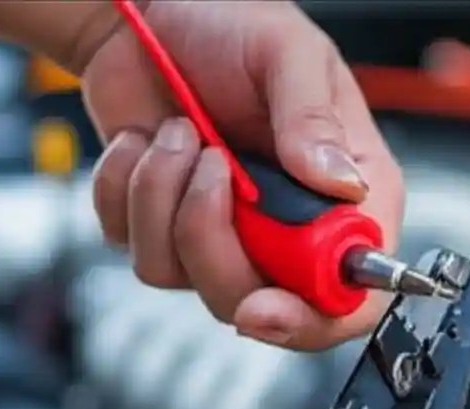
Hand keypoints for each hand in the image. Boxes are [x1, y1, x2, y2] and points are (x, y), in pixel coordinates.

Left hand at [80, 1, 404, 350]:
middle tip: (213, 168)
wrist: (147, 14)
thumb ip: (313, 118)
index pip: (345, 294)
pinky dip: (124, 190)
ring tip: (178, 133)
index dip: (312, 318)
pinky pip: (132, 248)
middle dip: (214, 242)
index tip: (266, 307)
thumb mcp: (287, 52)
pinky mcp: (162, 228)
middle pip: (254, 301)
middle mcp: (284, 227)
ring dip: (163, 197)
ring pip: (181, 276)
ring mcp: (221, 233)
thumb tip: (341, 185)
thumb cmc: (230, 22)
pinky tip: (144, 141)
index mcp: (341, 197)